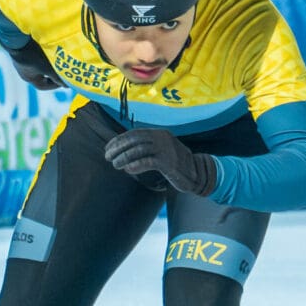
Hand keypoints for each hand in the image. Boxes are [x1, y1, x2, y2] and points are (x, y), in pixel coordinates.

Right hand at [6, 41, 61, 89]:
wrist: (16, 37)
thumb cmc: (32, 55)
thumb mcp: (47, 68)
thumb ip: (57, 77)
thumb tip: (67, 85)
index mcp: (29, 77)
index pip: (43, 86)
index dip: (55, 85)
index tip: (64, 81)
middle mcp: (23, 70)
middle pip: (40, 75)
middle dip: (52, 73)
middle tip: (61, 69)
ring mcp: (21, 59)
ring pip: (37, 64)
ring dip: (47, 62)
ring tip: (56, 57)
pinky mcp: (21, 49)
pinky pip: (34, 54)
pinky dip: (42, 53)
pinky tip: (48, 47)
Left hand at [103, 127, 217, 197]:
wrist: (198, 172)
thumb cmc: (176, 163)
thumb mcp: (162, 150)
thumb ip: (147, 147)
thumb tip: (124, 151)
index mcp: (159, 133)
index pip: (134, 133)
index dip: (118, 140)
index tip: (108, 148)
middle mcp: (162, 138)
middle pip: (134, 140)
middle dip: (118, 149)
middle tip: (107, 157)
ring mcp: (166, 150)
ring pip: (139, 150)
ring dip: (124, 158)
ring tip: (116, 165)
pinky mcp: (169, 163)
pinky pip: (148, 162)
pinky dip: (136, 165)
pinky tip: (128, 170)